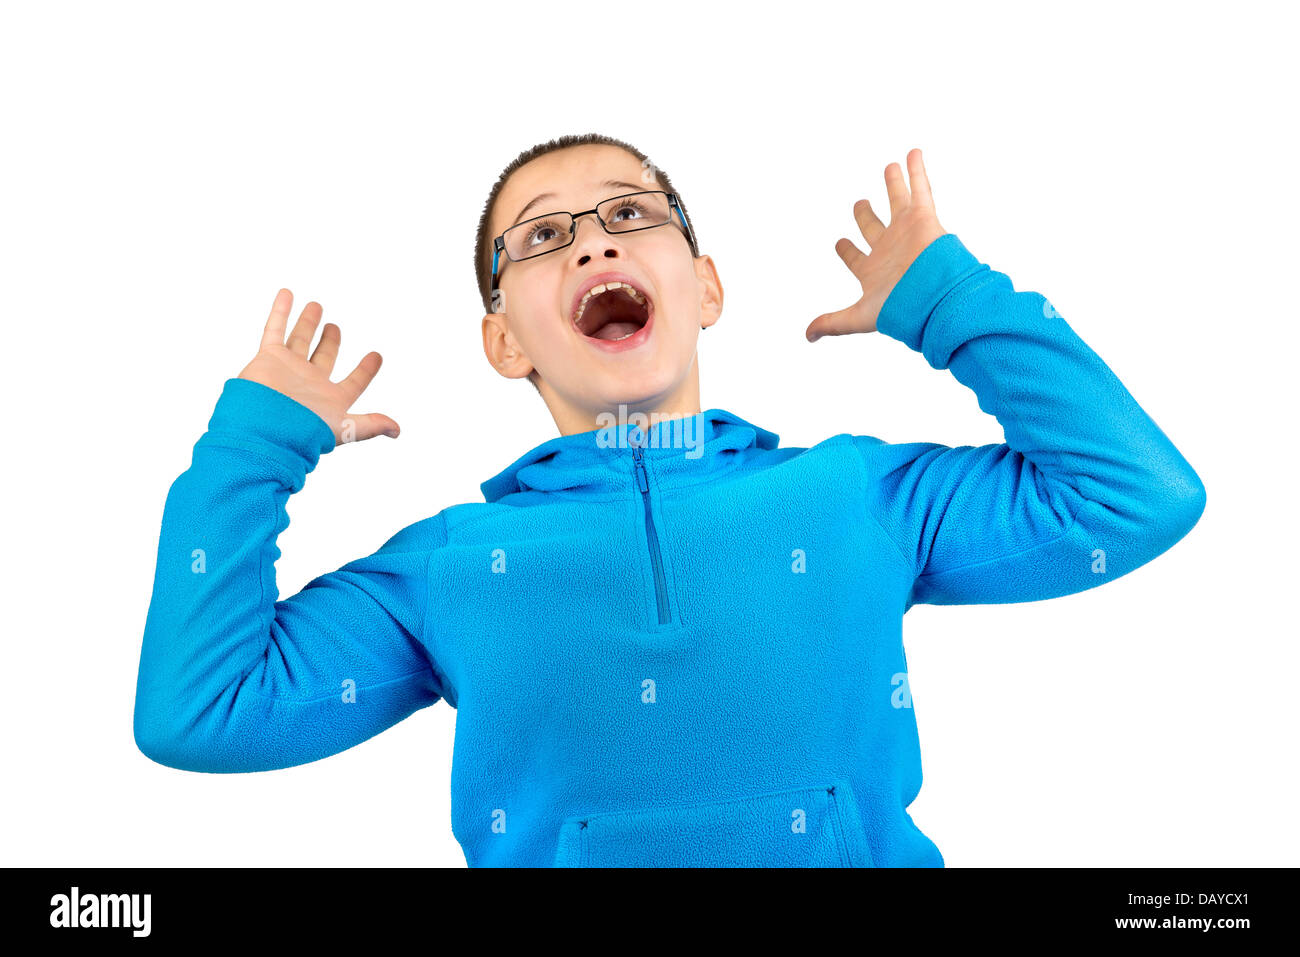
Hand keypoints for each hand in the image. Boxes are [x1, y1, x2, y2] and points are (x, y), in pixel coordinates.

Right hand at [238, 289, 399, 444]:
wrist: (264, 428)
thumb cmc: (303, 431)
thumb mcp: (345, 428)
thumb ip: (370, 425)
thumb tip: (397, 431)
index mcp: (329, 399)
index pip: (354, 383)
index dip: (366, 371)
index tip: (377, 356)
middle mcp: (309, 383)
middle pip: (323, 356)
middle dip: (329, 341)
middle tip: (334, 327)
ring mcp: (289, 368)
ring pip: (300, 339)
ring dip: (308, 323)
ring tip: (316, 306)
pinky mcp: (269, 357)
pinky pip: (274, 329)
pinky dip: (280, 310)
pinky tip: (287, 293)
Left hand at [806, 148, 946, 340]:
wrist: (934, 298)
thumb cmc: (901, 308)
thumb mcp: (858, 317)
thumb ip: (832, 323)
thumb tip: (807, 336)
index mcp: (874, 270)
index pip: (855, 257)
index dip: (846, 250)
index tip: (839, 243)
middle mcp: (890, 248)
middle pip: (874, 226)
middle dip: (865, 215)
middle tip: (859, 204)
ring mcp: (906, 231)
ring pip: (898, 200)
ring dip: (894, 184)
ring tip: (891, 166)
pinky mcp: (923, 217)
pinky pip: (920, 187)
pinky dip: (917, 169)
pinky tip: (913, 152)